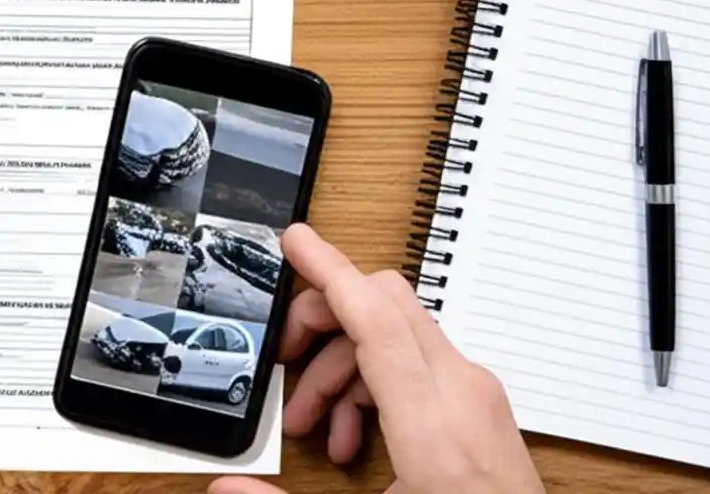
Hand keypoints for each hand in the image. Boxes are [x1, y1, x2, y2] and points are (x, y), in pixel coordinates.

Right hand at [211, 224, 543, 493]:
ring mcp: (477, 394)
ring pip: (397, 336)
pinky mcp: (481, 405)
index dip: (329, 271)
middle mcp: (463, 393)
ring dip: (343, 366)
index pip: (375, 318)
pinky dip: (376, 384)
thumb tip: (228, 488)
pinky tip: (354, 438)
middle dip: (323, 318)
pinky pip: (420, 364)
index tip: (296, 240)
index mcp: (434, 426)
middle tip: (284, 356)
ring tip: (314, 426)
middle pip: (384, 309)